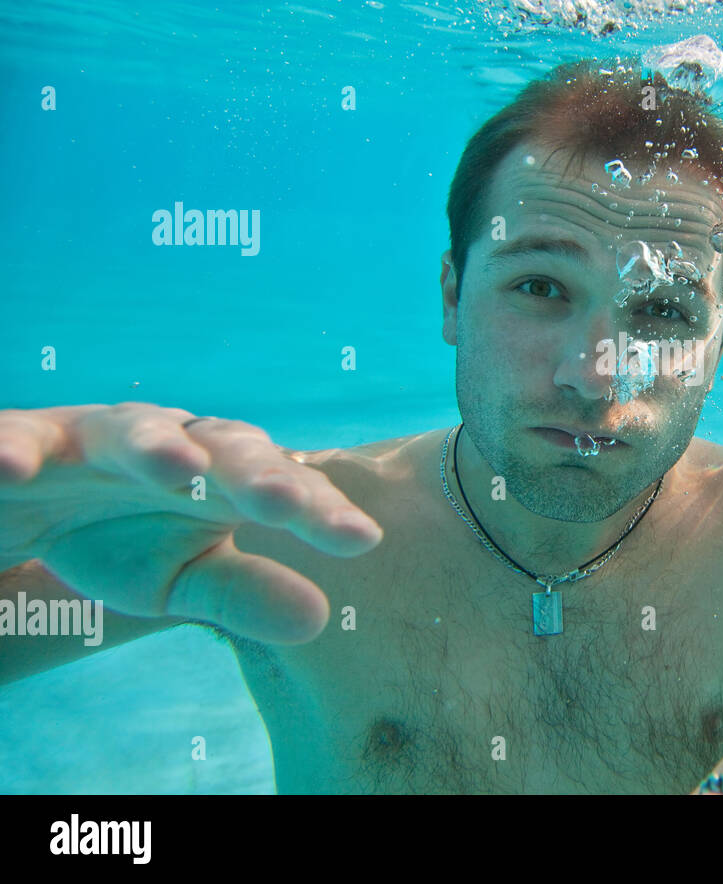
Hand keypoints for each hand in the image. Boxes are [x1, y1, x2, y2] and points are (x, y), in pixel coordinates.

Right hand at [0, 403, 381, 643]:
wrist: (31, 506)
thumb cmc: (126, 534)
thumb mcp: (184, 578)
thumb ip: (245, 593)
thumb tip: (320, 620)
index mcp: (223, 476)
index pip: (284, 486)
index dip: (320, 510)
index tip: (361, 539)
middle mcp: (173, 443)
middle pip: (224, 446)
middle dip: (253, 470)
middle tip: (281, 502)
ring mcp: (99, 436)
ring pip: (130, 429)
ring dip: (152, 443)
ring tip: (176, 465)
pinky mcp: (29, 439)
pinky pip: (21, 439)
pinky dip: (15, 448)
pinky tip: (14, 468)